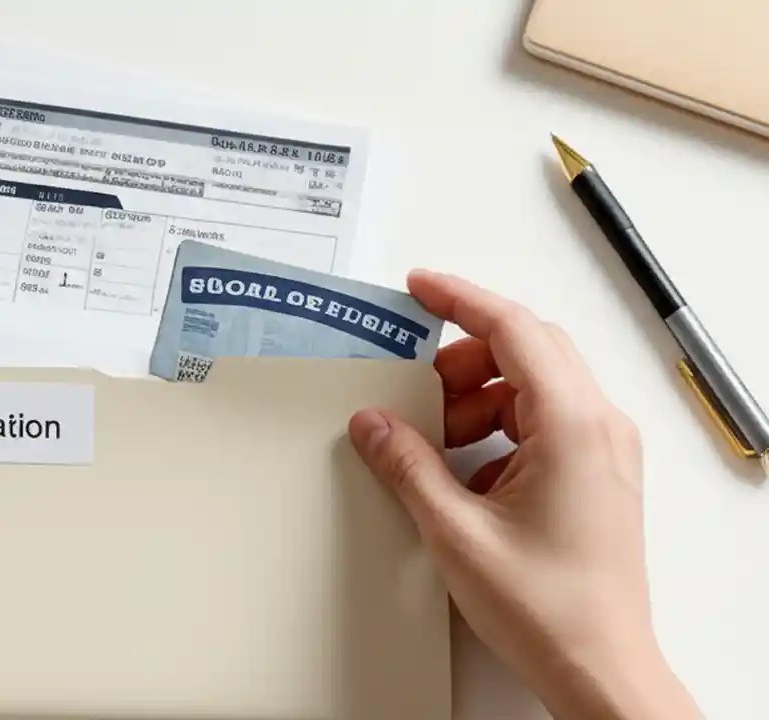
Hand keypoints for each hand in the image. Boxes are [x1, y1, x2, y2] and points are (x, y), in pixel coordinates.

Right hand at [349, 271, 701, 719]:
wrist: (600, 669)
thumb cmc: (547, 608)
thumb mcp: (455, 530)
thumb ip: (407, 465)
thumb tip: (372, 422)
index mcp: (574, 425)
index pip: (516, 329)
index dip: (461, 299)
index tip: (419, 287)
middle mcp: (600, 427)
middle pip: (529, 351)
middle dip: (465, 357)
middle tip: (413, 381)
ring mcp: (604, 452)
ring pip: (535, 388)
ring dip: (479, 398)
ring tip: (433, 439)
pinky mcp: (598, 477)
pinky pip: (544, 424)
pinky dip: (499, 431)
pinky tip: (463, 472)